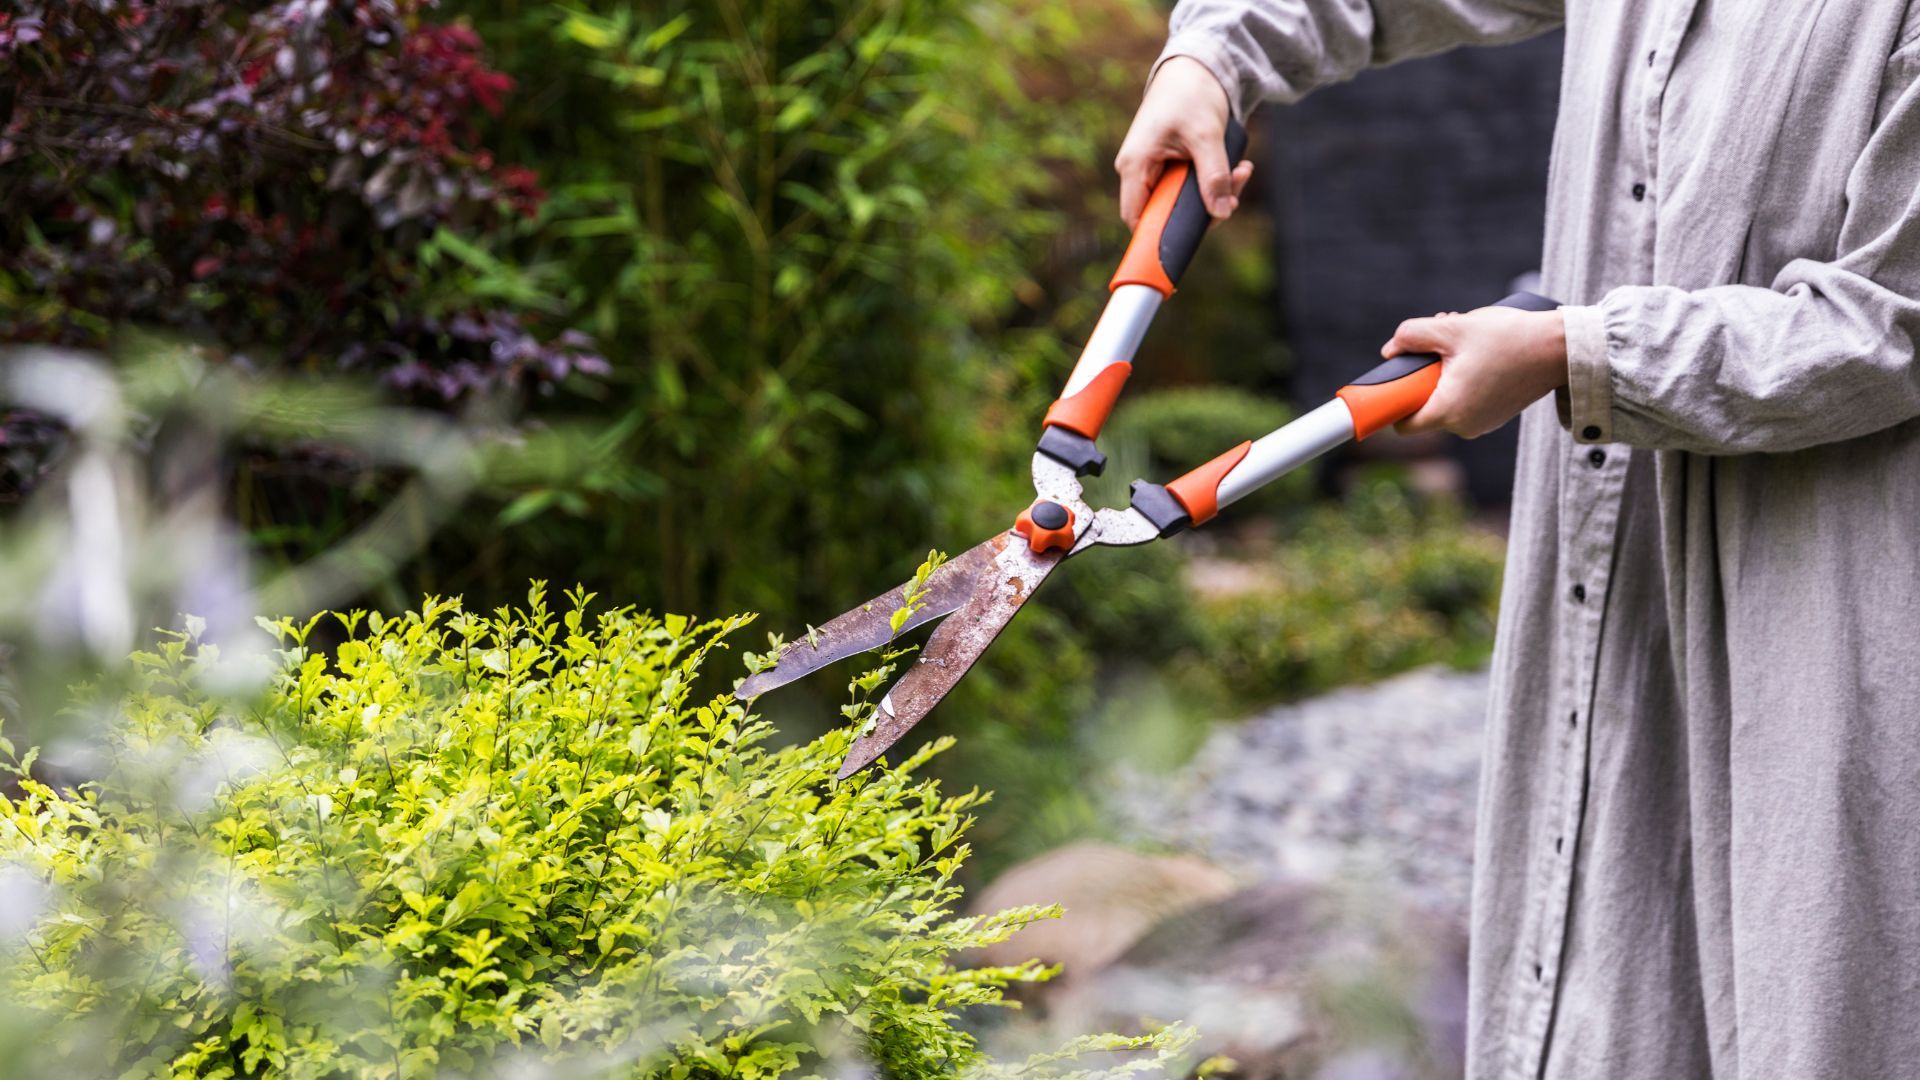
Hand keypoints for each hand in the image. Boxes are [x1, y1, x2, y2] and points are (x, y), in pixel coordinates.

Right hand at [1116, 56, 1254, 227]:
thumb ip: (1213, 177)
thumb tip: (1221, 214)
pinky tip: (1238, 166)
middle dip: (1204, 208)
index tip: (1189, 242)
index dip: (1156, 237)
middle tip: (1234, 193)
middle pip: (1165, 212)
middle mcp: (1139, 170)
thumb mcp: (1206, 136)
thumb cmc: (1191, 94)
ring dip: (1216, 192)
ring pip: (1183, 200)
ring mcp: (1155, 168)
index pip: (1136, 218)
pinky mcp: (1172, 164)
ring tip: (1242, 171)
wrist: (1195, 66)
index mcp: (1135, 165)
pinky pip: (1192, 186)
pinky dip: (1216, 181)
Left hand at [1383, 307, 1569, 437]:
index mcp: (1448, 412)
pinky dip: (1464, 379)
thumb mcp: (1452, 328)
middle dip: (1425, 375)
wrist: (1560, 348)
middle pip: (1424, 406)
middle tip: (1441, 343)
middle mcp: (1464, 426)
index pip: (1403, 424)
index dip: (1395, 401)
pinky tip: (1480, 354)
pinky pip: (1466, 400)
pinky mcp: (1496, 415)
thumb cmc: (1508, 338)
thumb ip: (1412, 336)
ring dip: (1446, 373)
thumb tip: (1391, 351)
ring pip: (1446, 400)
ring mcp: (1482, 424)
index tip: (1399, 379)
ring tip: (1465, 343)